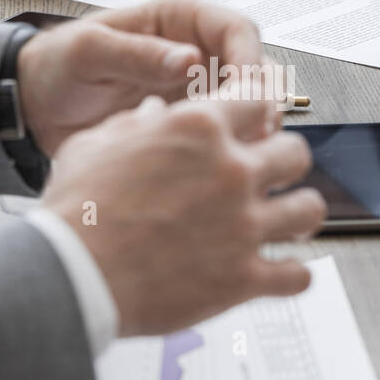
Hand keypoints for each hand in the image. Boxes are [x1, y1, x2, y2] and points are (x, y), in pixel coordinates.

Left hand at [17, 0, 270, 154]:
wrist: (36, 107)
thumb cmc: (56, 66)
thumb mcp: (88, 52)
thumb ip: (137, 54)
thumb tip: (189, 60)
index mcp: (178, 19)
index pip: (237, 30)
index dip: (249, 60)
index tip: (244, 94)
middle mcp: (195, 49)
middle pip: (255, 67)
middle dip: (260, 98)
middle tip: (250, 131)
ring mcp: (197, 88)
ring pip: (249, 102)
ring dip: (251, 124)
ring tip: (235, 150)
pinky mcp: (189, 121)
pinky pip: (226, 130)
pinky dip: (230, 144)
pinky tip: (214, 161)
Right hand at [41, 96, 325, 336]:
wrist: (69, 275)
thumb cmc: (75, 212)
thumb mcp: (95, 145)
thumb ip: (133, 124)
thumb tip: (152, 114)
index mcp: (197, 129)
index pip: (259, 100)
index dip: (260, 113)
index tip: (260, 124)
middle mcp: (230, 171)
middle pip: (296, 152)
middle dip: (285, 163)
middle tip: (273, 176)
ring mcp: (243, 225)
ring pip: (309, 209)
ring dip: (298, 215)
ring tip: (288, 222)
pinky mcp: (244, 278)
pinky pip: (297, 275)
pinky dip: (292, 276)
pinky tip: (283, 274)